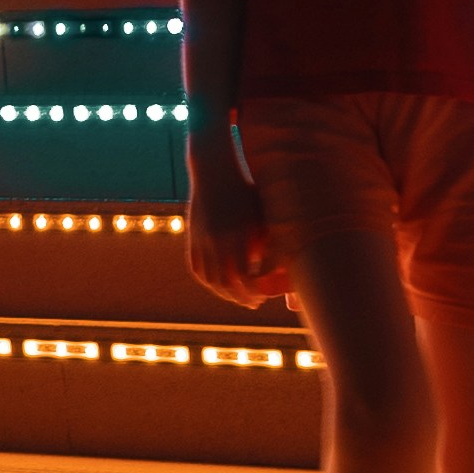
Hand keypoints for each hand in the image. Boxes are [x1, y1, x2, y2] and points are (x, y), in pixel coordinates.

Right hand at [186, 137, 282, 300]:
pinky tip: (220, 285)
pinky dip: (208, 281)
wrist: (214, 170)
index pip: (244, 278)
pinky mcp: (192, 237)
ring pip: (210, 279)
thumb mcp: (262, 213)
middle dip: (241, 297)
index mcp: (238, 235)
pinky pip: (197, 268)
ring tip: (238, 296)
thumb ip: (269, 241)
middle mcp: (217, 240)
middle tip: (254, 302)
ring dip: (224, 293)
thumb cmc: (246, 190)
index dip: (254, 292)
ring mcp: (201, 240)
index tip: (264, 296)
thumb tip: (281, 268)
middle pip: (227, 283)